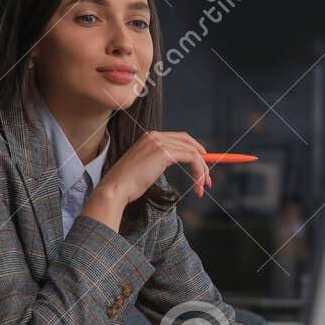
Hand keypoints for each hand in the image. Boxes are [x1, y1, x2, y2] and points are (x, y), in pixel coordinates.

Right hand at [83, 130, 211, 231]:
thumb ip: (159, 161)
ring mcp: (160, 142)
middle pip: (189, 142)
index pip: (180, 138)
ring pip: (193, 152)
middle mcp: (156, 136)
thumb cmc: (128, 184)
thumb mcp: (146, 168)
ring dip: (202, 171)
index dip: (194, 150)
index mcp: (150, 137)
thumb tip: (176, 163)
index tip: (203, 165)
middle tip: (208, 180)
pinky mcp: (164, 152)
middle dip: (202, 161)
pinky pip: (191, 158)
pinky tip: (198, 185)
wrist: (116, 188)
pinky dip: (198, 171)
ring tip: (202, 188)